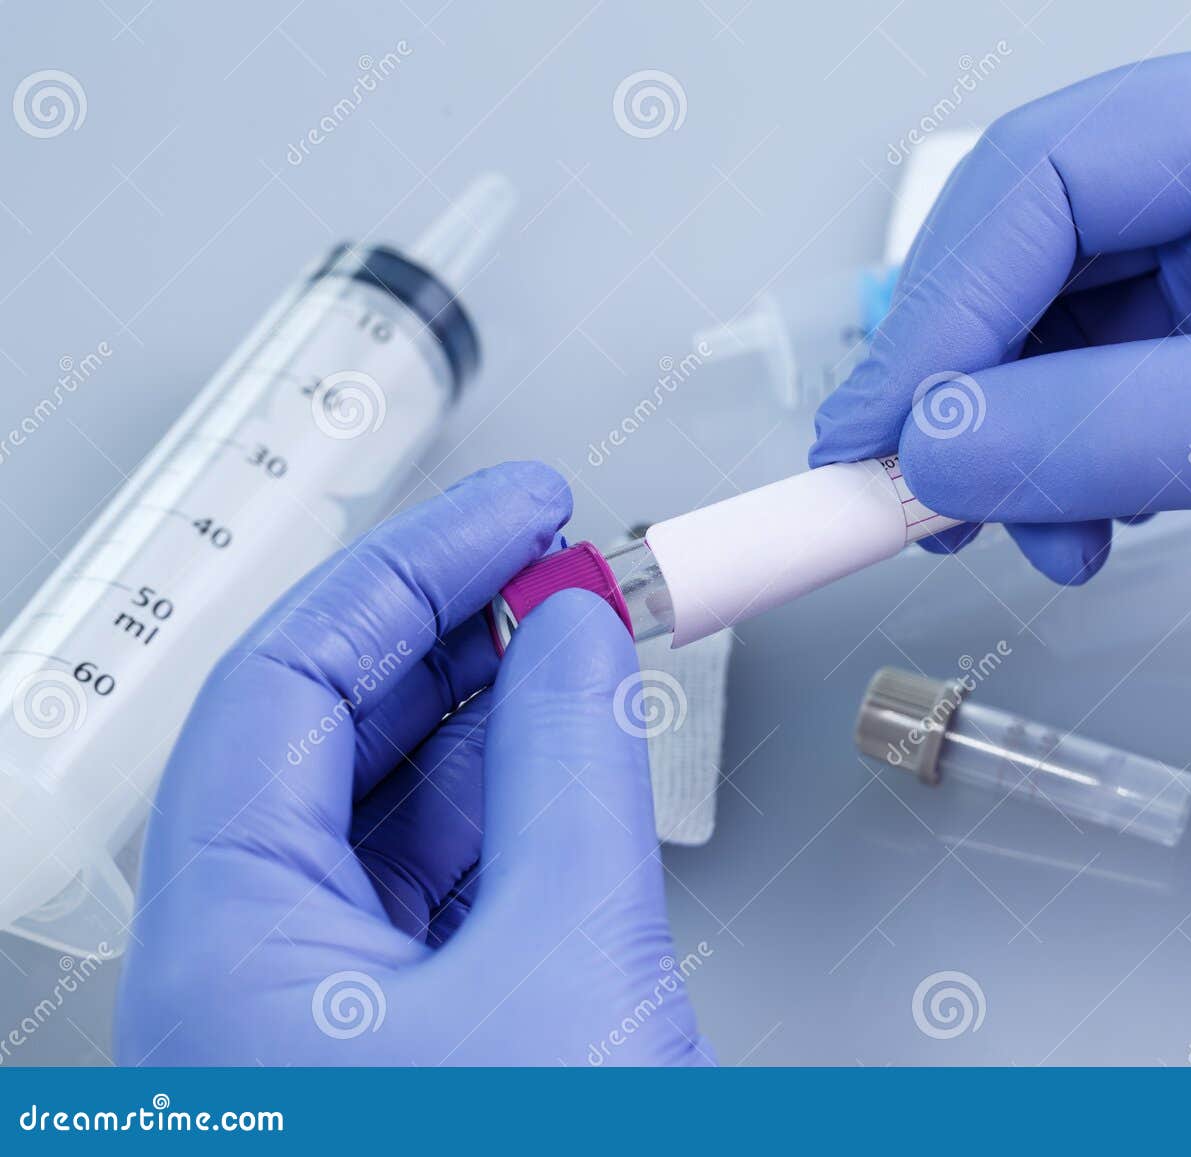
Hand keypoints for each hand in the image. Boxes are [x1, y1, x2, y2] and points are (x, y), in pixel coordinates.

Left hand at [114, 462, 711, 1065]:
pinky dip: (504, 808)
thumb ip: (573, 772)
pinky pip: (426, 883)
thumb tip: (575, 637)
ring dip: (490, 717)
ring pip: (382, 811)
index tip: (512, 514)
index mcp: (221, 959)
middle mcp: (238, 983)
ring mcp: (310, 1015)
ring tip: (581, 643)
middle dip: (454, 636)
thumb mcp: (572, 958)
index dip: (408, 573)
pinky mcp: (388, 1041)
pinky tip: (570, 750)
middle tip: (554, 565)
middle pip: (325, 738)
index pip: (281, 688)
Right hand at [812, 25, 1190, 642]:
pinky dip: (1071, 471)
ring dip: (1010, 439)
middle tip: (903, 484)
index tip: (882, 427)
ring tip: (1014, 534)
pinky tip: (1083, 529)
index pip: (1051, 181)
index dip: (943, 306)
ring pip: (1063, 338)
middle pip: (1036, 254)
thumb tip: (937, 445)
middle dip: (962, 376)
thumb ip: (1125, 425)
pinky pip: (1114, 404)